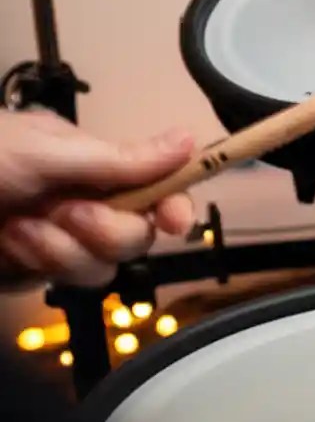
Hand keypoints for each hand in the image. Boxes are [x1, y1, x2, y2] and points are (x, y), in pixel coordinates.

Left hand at [0, 111, 196, 288]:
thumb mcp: (45, 152)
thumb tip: (189, 140)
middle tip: (66, 210)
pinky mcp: (36, 271)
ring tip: (18, 227)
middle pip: (136, 237)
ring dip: (60, 250)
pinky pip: (60, 282)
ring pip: (102, 268)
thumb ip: (119, 159)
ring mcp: (64, 241)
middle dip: (105, 230)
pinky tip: (8, 244)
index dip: (175, 206)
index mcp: (97, 168)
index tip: (175, 223)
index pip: (159, 189)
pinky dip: (32, 264)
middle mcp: (89, 204)